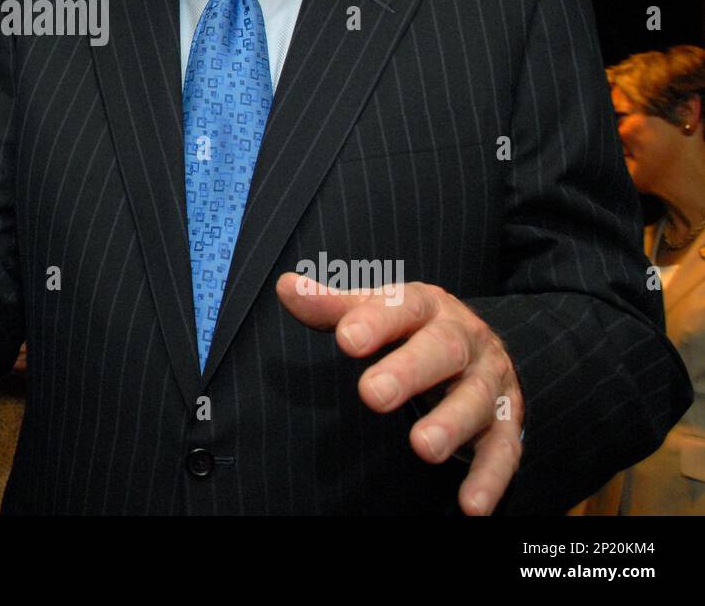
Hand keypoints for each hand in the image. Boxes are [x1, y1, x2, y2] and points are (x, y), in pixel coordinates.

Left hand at [275, 273, 523, 515]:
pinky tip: (472, 506)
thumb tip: (286, 287)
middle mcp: (463, 339)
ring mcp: (488, 381)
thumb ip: (332, 306)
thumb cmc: (414, 327)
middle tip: (373, 394)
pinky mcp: (506, 421)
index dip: (375, 322)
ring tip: (423, 447)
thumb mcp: (378, 309)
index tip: (346, 339)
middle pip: (442, 349)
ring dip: (451, 424)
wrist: (484, 342)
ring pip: (476, 400)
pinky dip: (490, 477)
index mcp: (426, 306)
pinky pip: (504, 450)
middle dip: (410, 370)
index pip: (402, 307)